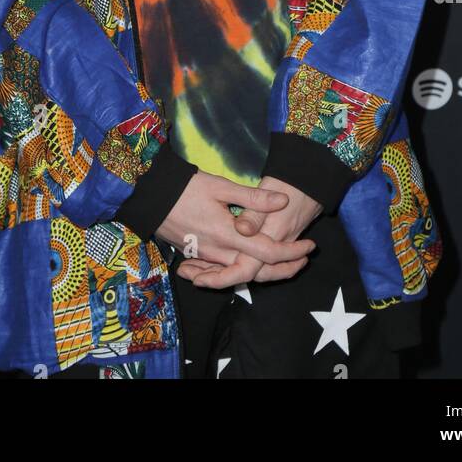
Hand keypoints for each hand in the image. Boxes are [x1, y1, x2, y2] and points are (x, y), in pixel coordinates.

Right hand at [176, 175, 322, 288]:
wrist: (151, 198)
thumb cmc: (186, 187)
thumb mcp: (221, 186)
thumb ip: (253, 198)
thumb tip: (283, 201)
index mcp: (228, 235)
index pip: (268, 252)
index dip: (292, 251)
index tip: (309, 246)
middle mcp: (219, 253)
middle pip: (258, 272)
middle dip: (284, 270)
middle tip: (304, 261)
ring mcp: (207, 258)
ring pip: (242, 274)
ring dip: (266, 272)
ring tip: (286, 264)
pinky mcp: (198, 258)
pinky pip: (224, 272)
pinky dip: (242, 272)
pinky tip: (254, 266)